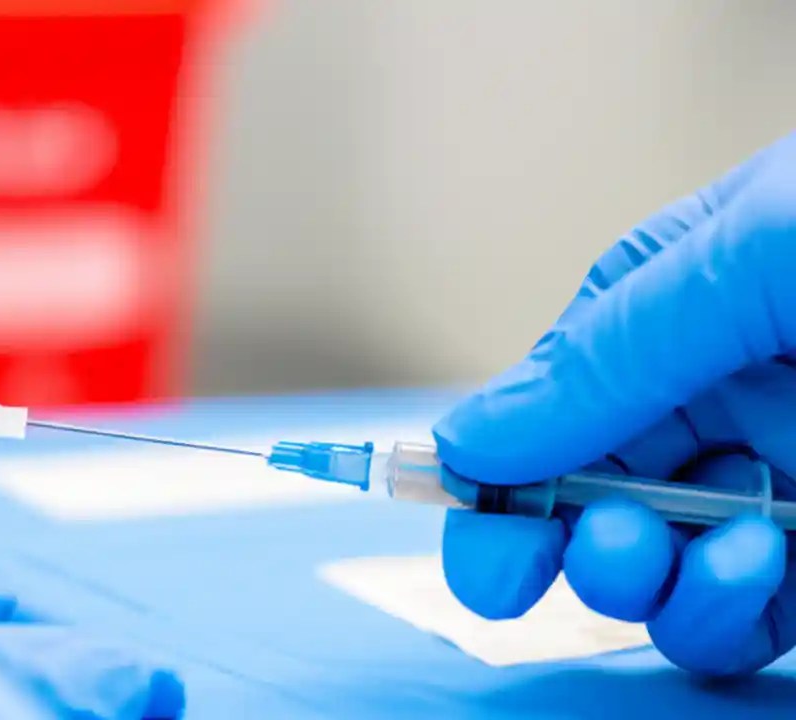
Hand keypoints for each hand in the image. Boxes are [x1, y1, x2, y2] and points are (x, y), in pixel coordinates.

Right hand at [433, 132, 795, 675]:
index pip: (538, 418)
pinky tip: (772, 573)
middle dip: (571, 545)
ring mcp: (779, 489)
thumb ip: (606, 353)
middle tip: (613, 543)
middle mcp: (711, 409)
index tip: (483, 534)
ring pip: (657, 580)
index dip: (491, 484)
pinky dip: (731, 615)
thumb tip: (472, 438)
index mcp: (667, 321)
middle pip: (582, 510)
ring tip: (704, 553)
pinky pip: (746, 618)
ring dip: (656, 586)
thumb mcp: (755, 249)